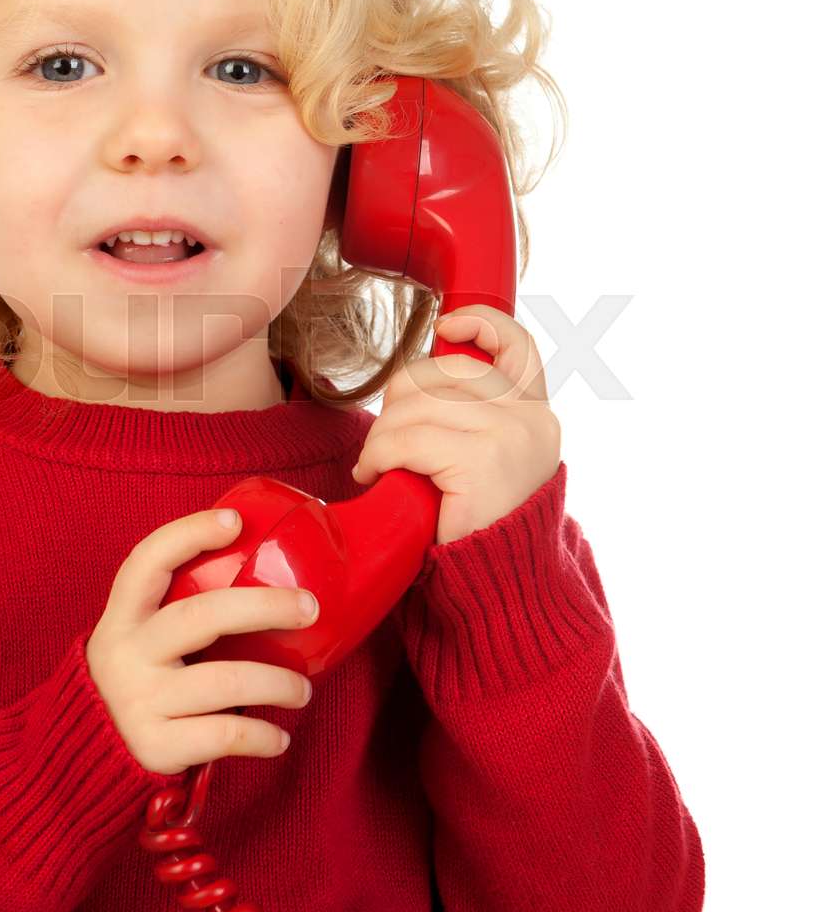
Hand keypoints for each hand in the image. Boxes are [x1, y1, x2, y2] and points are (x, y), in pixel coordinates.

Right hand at [86, 507, 318, 774]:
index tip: (236, 521)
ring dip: (277, 683)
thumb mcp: (142, 638)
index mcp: (124, 616)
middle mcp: (127, 653)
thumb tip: (266, 575)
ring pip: (225, 682)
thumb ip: (182, 611)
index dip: (190, 533)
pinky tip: (279, 738)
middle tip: (309, 607)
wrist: (85, 754)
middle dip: (264, 605)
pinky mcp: (156, 746)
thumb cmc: (141, 679)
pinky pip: (225, 735)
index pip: (148, 560)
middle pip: (201, 616)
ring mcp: (140, 701)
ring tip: (303, 691)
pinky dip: (262, 736)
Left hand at [350, 304, 560, 545]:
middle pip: (442, 372)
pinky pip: (406, 439)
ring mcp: (510, 436)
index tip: (447, 325)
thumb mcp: (485, 458)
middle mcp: (531, 418)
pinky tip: (375, 476)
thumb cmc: (474, 525)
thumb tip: (427, 368)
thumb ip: (472, 415)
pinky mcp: (482, 460)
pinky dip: (379, 455)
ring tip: (379, 466)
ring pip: (416, 405)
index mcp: (535, 413)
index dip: (481, 323)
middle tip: (386, 444)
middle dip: (400, 401)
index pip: (517, 344)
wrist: (496, 589)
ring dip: (382, 436)